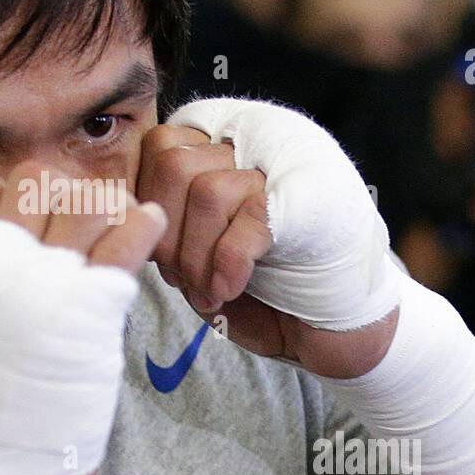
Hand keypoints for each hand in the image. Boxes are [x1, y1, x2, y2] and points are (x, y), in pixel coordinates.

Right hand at [0, 162, 166, 474]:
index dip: (4, 206)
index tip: (19, 234)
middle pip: (36, 180)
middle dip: (58, 199)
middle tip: (72, 231)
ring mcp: (37, 279)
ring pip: (84, 200)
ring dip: (102, 210)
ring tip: (112, 232)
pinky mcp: (88, 312)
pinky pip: (125, 242)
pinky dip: (141, 227)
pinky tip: (147, 226)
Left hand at [137, 118, 396, 379]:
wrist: (349, 331)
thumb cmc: (271, 293)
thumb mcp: (205, 253)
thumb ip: (172, 223)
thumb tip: (125, 214)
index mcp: (232, 146)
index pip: (160, 146)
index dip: (148, 206)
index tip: (160, 256)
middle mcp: (262, 142)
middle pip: (174, 161)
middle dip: (166, 232)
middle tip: (182, 279)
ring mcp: (293, 165)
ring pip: (206, 189)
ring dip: (194, 255)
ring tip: (209, 292)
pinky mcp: (313, 201)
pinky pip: (248, 219)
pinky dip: (226, 264)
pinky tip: (228, 292)